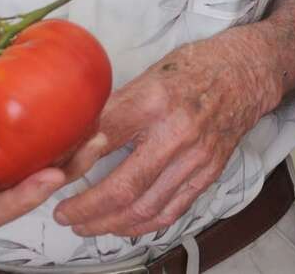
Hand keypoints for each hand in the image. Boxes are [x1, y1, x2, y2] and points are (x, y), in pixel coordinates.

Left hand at [51, 33, 273, 237]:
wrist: (244, 73)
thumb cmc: (193, 69)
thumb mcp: (147, 76)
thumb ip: (113, 109)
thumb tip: (73, 138)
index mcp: (155, 99)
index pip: (103, 139)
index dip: (73, 164)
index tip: (50, 177)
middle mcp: (177, 132)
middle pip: (124, 186)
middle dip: (87, 209)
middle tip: (64, 215)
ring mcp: (196, 157)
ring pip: (146, 207)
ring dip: (109, 224)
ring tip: (86, 225)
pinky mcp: (208, 173)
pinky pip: (170, 211)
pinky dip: (142, 225)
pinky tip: (122, 225)